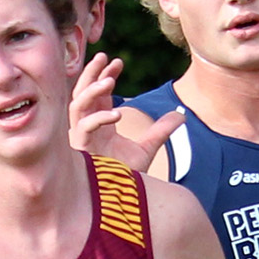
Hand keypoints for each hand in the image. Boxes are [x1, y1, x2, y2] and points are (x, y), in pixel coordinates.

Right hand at [70, 53, 182, 174]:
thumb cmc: (126, 177)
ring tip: (110, 80)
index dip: (105, 76)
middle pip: (82, 93)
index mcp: (99, 125)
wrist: (120, 201)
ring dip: (92, 90)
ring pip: (77, 105)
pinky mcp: (80, 150)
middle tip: (103, 57)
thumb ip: (161, 130)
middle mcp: (86, 128)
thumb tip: (181, 114)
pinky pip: (84, 127)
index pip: (98, 94)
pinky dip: (99, 118)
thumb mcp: (148, 148)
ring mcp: (81, 138)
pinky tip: (117, 114)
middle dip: (91, 74)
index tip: (118, 62)